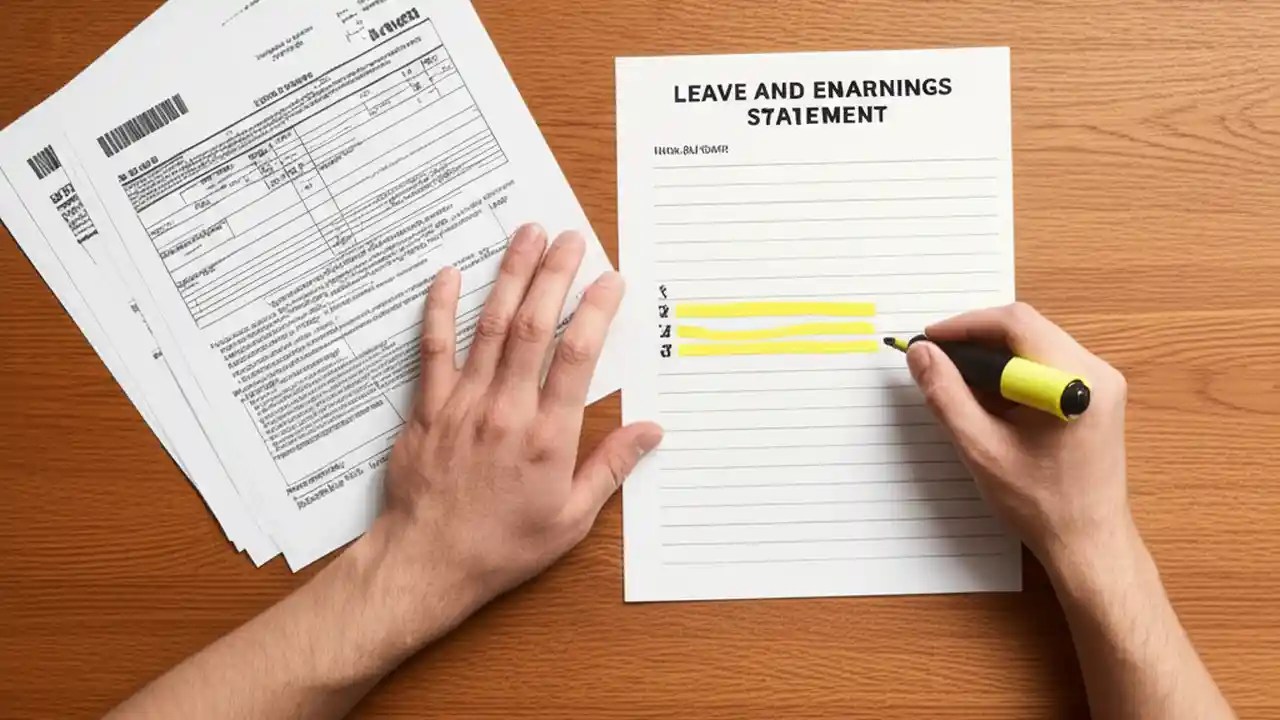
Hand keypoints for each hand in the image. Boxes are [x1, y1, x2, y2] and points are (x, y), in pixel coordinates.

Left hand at [364, 224, 661, 651]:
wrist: (427, 564)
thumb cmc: (501, 547)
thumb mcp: (571, 519)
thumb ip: (611, 468)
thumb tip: (650, 430)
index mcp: (548, 436)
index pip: (576, 356)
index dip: (595, 311)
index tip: (610, 280)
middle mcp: (506, 410)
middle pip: (533, 327)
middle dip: (554, 275)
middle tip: (570, 237)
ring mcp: (463, 405)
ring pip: (489, 327)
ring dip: (511, 276)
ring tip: (526, 236)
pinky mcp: (428, 408)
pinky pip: (433, 349)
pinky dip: (441, 309)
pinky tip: (451, 276)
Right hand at [905, 303, 1130, 566]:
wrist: (1088, 542)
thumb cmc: (1039, 503)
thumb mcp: (981, 448)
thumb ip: (947, 395)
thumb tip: (921, 354)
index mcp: (1074, 379)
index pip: (1016, 323)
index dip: (966, 325)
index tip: (929, 341)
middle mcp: (1096, 371)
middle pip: (1028, 328)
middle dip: (977, 339)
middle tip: (937, 360)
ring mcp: (1102, 383)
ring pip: (1037, 343)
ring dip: (994, 355)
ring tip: (958, 380)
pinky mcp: (1098, 396)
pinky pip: (1049, 363)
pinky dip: (1014, 370)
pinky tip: (990, 395)